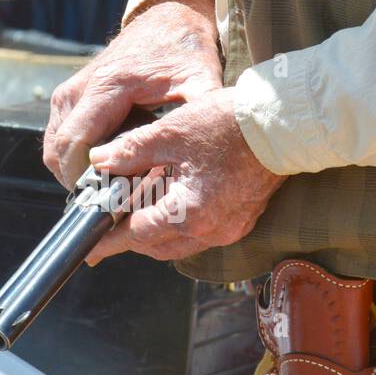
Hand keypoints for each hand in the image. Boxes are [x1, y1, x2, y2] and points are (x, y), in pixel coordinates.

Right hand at [43, 0, 221, 187]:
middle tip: (114, 200)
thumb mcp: (200, 82)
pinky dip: (76, 157)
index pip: (76, 147)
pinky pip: (59, 138)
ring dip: (76, 171)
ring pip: (53, 149)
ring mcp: (67, 92)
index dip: (87, 181)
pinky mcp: (67, 97)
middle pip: (58, 153)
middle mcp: (78, 89)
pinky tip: (111, 160)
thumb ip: (200, 116)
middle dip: (80, 182)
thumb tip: (208, 152)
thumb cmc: (185, 53)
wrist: (167, 21)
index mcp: (108, 87)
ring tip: (115, 180)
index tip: (112, 202)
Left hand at [86, 87, 284, 262]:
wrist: (285, 125)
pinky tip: (172, 198)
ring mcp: (229, 229)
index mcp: (189, 213)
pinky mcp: (242, 220)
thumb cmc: (228, 125)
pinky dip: (180, 223)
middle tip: (110, 222)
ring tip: (138, 206)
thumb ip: (130, 151)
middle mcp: (210, 231)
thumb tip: (100, 161)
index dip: (109, 241)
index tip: (90, 249)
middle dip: (132, 237)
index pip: (137, 235)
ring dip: (156, 230)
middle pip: (157, 246)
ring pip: (179, 243)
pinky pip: (201, 234)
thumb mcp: (170, 133)